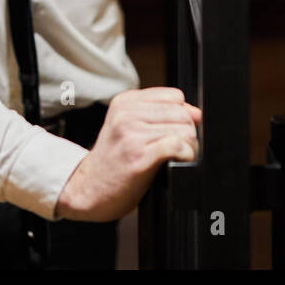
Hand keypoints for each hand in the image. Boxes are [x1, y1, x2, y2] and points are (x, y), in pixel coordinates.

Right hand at [53, 87, 200, 221]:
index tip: (176, 130)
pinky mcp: (138, 157)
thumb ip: (158, 114)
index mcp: (125, 102)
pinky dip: (186, 155)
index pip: (175, 96)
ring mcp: (131, 135)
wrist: (88, 189)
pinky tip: (178, 161)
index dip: (182, 114)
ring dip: (189, 146)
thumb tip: (196, 113)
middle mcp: (126, 114)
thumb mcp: (127, 127)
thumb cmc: (112, 161)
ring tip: (175, 157)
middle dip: (188, 132)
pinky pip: (177, 146)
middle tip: (178, 148)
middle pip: (182, 113)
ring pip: (184, 130)